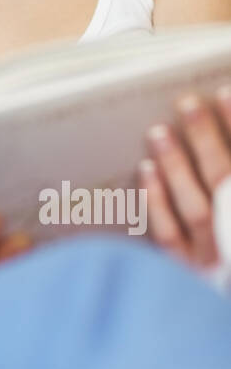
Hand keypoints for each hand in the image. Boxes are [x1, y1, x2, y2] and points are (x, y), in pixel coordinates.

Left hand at [138, 91, 230, 266]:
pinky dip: (157, 201)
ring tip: (158, 132)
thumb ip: (223, 177)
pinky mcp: (189, 276)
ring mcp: (216, 260)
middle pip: (224, 179)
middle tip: (187, 105)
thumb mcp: (228, 209)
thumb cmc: (223, 243)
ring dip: (176, 165)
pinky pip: (168, 235)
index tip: (224, 93)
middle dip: (206, 139)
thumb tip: (211, 156)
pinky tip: (145, 170)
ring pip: (195, 206)